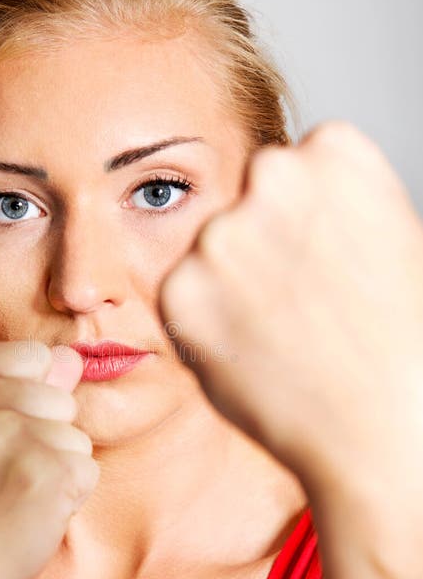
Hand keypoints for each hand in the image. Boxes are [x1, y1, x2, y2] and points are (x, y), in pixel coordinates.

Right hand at [0, 340, 98, 578]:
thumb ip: (14, 387)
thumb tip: (71, 358)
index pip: (35, 357)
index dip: (25, 405)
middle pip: (62, 397)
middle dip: (43, 439)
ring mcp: (6, 434)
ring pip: (76, 436)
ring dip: (55, 471)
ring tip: (7, 501)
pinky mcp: (44, 473)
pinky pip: (87, 470)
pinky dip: (67, 499)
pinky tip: (24, 519)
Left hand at [158, 121, 422, 501]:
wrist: (385, 427)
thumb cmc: (401, 343)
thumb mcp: (390, 241)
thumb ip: (329, 209)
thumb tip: (284, 211)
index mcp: (336, 151)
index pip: (295, 167)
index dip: (307, 223)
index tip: (325, 261)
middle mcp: (272, 175)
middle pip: (246, 202)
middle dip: (261, 243)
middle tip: (299, 302)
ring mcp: (220, 233)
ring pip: (211, 252)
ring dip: (230, 286)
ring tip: (283, 337)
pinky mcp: (178, 290)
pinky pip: (185, 298)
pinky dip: (205, 326)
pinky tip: (254, 355)